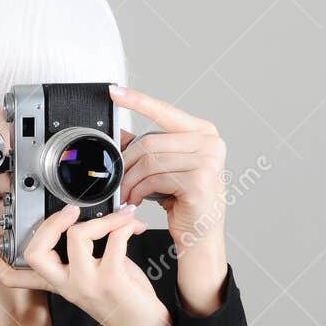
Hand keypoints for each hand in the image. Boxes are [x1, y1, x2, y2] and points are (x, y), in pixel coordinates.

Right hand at [0, 205, 169, 325]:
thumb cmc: (122, 299)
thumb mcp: (94, 274)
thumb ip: (86, 251)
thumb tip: (94, 216)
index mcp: (56, 282)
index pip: (10, 275)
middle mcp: (65, 284)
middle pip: (34, 252)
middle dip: (51, 222)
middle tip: (72, 211)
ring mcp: (86, 283)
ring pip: (76, 236)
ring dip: (102, 219)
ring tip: (119, 219)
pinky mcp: (111, 280)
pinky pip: (114, 239)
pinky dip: (125, 226)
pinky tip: (133, 228)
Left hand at [112, 85, 227, 252]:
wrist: (200, 233)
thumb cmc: (183, 200)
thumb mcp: (163, 168)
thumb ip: (146, 148)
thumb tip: (118, 133)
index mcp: (202, 131)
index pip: (164, 110)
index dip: (137, 100)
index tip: (114, 92)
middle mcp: (210, 142)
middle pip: (150, 141)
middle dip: (125, 163)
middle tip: (115, 180)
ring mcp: (208, 161)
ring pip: (149, 161)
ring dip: (129, 181)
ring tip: (125, 194)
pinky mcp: (200, 181)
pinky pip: (155, 179)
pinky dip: (138, 192)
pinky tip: (137, 201)